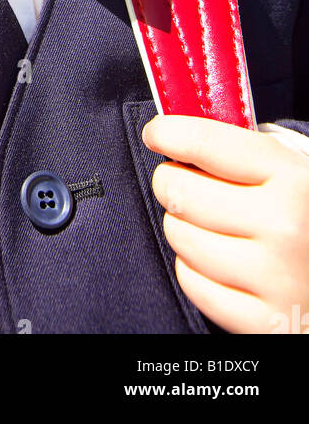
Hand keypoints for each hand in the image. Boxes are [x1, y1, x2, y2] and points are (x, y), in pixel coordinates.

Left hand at [142, 114, 308, 333]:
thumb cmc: (306, 213)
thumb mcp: (290, 168)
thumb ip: (239, 148)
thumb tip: (177, 129)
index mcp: (292, 178)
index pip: (206, 143)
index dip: (168, 133)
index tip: (156, 133)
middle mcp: (284, 226)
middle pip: (181, 191)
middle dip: (173, 183)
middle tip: (184, 185)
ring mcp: (275, 278)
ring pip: (180, 237)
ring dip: (182, 226)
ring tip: (207, 225)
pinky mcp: (261, 321)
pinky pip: (191, 282)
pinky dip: (193, 269)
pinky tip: (218, 261)